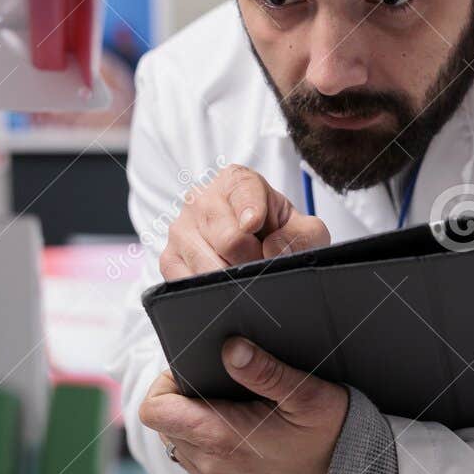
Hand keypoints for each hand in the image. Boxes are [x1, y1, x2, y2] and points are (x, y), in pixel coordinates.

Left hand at [139, 339, 348, 473]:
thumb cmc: (334, 438)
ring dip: (189, 419)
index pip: (155, 410)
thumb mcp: (308, 395)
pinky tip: (233, 424)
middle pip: (163, 423)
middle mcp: (212, 463)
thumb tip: (230, 348)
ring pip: (176, 441)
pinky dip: (202, 438)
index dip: (165, 383)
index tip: (194, 370)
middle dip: (180, 397)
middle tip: (217, 381)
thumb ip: (265, 371)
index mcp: (222, 437)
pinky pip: (195, 458)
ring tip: (225, 402)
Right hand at [160, 163, 329, 278]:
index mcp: (236, 181)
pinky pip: (187, 282)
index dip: (252, 212)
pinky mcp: (168, 258)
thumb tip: (272, 250)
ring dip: (234, 279)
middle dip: (253, 260)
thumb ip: (301, 237)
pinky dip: (211, 292)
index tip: (256, 224)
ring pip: (208, 265)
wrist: (262, 250)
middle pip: (229, 239)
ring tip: (244, 271)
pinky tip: (224, 283)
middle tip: (262, 263)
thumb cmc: (281, 236)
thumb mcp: (305, 231)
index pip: (242, 193)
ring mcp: (180, 229)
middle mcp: (201, 199)